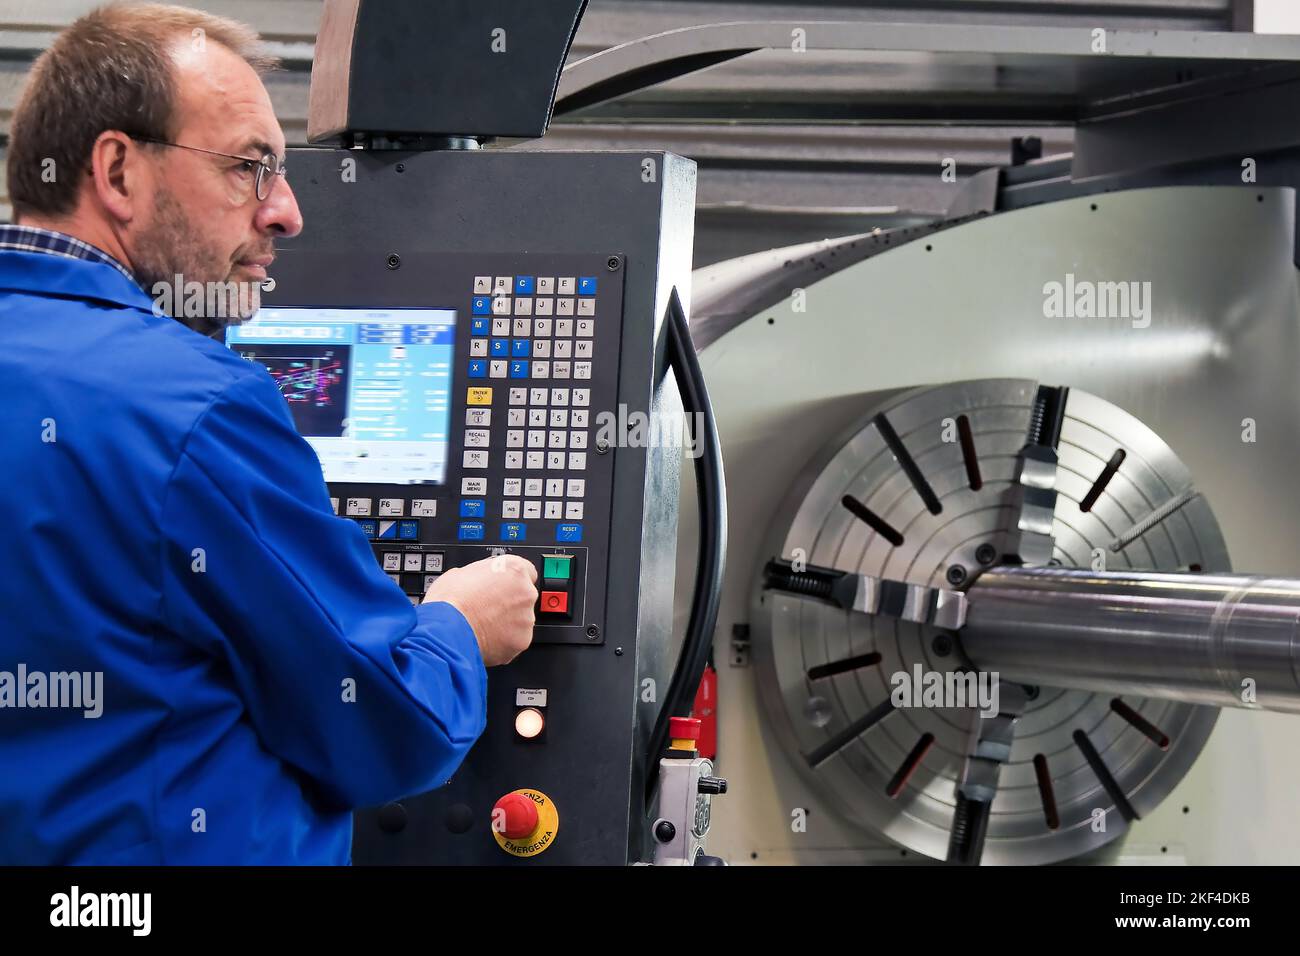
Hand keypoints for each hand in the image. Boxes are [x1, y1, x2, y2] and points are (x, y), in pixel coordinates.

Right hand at [423, 555, 537, 665]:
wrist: (446, 632)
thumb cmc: (449, 602)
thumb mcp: (459, 573)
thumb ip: (479, 575)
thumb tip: (475, 581)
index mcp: (513, 569)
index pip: (526, 571)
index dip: (510, 580)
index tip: (502, 586)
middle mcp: (525, 592)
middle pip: (523, 596)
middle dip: (509, 602)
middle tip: (488, 608)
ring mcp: (526, 618)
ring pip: (521, 620)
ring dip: (507, 622)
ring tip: (484, 625)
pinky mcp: (522, 640)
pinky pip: (515, 639)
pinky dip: (505, 640)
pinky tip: (486, 638)